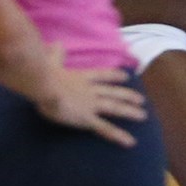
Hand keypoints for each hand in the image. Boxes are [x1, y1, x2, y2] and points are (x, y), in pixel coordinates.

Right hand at [32, 46, 147, 146]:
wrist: (43, 85)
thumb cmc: (43, 74)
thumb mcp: (50, 60)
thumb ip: (56, 54)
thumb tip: (56, 42)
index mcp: (80, 77)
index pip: (101, 75)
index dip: (113, 75)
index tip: (125, 76)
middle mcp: (90, 90)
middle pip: (113, 92)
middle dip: (127, 95)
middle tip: (141, 100)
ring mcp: (91, 104)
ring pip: (115, 108)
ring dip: (130, 112)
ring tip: (143, 116)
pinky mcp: (88, 118)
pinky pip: (105, 128)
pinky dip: (118, 135)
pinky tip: (130, 142)